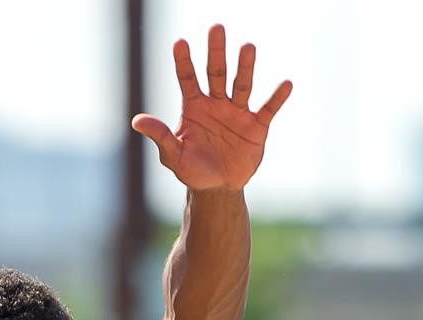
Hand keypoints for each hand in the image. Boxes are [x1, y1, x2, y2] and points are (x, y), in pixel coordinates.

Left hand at [131, 26, 291, 191]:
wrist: (218, 188)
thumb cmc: (192, 169)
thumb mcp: (173, 154)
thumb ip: (160, 135)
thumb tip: (136, 121)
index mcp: (194, 106)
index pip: (187, 78)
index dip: (183, 62)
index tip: (180, 43)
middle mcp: (216, 103)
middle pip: (216, 73)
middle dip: (216, 52)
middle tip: (216, 29)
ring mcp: (237, 112)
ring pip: (241, 85)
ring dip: (245, 67)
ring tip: (248, 47)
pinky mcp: (257, 126)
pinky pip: (268, 109)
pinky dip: (277, 98)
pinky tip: (286, 84)